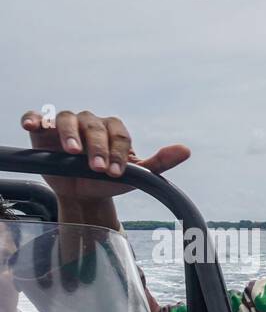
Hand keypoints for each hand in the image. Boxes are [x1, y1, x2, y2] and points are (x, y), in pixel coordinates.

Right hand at [19, 109, 189, 204]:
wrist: (83, 194)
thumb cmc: (109, 181)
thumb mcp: (136, 176)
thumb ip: (160, 163)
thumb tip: (185, 150)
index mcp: (113, 130)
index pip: (118, 135)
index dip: (117, 152)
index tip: (114, 172)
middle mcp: (90, 123)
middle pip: (93, 127)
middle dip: (97, 147)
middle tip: (96, 168)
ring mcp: (67, 124)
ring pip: (67, 119)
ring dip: (69, 134)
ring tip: (72, 152)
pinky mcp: (43, 130)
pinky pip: (37, 117)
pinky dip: (34, 119)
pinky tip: (34, 127)